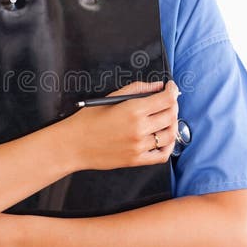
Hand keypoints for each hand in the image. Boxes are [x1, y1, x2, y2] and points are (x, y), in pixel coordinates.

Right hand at [65, 79, 179, 171]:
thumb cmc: (88, 119)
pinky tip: (164, 138)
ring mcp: (139, 146)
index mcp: (133, 110)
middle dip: (173, 105)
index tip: (171, 88)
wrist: (73, 145)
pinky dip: (168, 146)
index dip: (172, 90)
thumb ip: (138, 89)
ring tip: (166, 119)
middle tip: (168, 101)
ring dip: (172, 124)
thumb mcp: (111, 98)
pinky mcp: (137, 160)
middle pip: (171, 115)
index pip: (166, 99)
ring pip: (170, 134)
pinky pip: (162, 155)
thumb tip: (158, 86)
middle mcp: (139, 128)